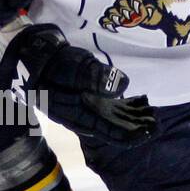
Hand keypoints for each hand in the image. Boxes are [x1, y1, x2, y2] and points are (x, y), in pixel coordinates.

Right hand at [0, 23, 155, 143]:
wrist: (33, 55)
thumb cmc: (53, 64)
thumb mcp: (74, 68)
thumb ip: (97, 77)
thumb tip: (122, 84)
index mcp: (79, 115)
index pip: (108, 132)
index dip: (129, 135)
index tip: (148, 133)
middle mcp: (83, 116)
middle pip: (113, 127)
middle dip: (134, 127)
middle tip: (156, 124)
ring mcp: (84, 107)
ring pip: (112, 117)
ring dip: (131, 117)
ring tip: (151, 115)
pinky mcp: (85, 96)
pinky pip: (108, 107)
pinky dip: (124, 106)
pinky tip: (138, 102)